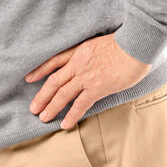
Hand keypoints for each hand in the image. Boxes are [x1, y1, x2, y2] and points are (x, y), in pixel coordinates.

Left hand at [24, 33, 150, 129]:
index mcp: (79, 51)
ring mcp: (86, 77)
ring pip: (62, 94)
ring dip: (51, 107)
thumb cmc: (126, 43)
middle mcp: (78, 64)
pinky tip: (64, 124)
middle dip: (42, 96)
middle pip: (54, 81)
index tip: (29, 78)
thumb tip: (90, 62)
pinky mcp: (97, 87)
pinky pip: (80, 104)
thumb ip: (90, 53)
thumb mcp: (100, 42)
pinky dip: (71, 115)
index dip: (40, 70)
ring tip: (43, 118)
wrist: (137, 44)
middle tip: (33, 108)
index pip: (54, 60)